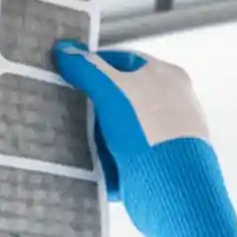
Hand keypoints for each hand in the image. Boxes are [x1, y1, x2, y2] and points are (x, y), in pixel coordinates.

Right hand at [53, 40, 236, 236]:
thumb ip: (85, 69)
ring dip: (97, 133)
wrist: (174, 187)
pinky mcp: (159, 163)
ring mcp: (166, 133)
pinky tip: (87, 159)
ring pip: (120, 126)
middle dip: (93, 103)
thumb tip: (62, 48)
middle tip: (63, 106)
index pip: (121, 61)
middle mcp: (172, 101)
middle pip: (121, 95)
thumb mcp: (110, 90)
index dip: (93, 67)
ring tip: (69, 135)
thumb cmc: (145, 128)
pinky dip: (107, 156)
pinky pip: (124, 153)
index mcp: (167, 75)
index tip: (67, 77)